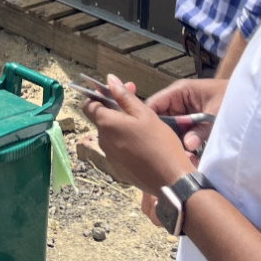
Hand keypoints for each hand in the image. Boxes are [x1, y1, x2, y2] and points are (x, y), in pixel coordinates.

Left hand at [85, 75, 196, 198]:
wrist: (171, 180)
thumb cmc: (159, 143)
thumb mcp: (145, 114)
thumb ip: (125, 96)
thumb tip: (110, 79)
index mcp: (106, 124)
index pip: (89, 106)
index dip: (100, 97)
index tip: (118, 94)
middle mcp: (102, 141)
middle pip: (102, 120)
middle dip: (116, 111)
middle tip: (138, 108)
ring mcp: (109, 157)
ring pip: (111, 135)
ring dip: (122, 127)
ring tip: (144, 128)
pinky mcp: (118, 169)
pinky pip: (118, 150)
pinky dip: (126, 143)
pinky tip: (144, 145)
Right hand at [146, 76, 226, 153]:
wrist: (249, 99)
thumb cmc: (230, 97)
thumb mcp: (215, 112)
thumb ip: (201, 129)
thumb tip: (187, 146)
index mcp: (179, 91)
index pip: (154, 104)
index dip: (147, 120)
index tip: (146, 139)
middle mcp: (177, 102)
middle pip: (160, 119)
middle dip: (164, 136)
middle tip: (169, 153)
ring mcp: (183, 114)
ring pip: (170, 130)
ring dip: (174, 143)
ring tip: (181, 157)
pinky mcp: (191, 124)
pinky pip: (181, 135)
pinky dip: (183, 145)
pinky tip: (188, 157)